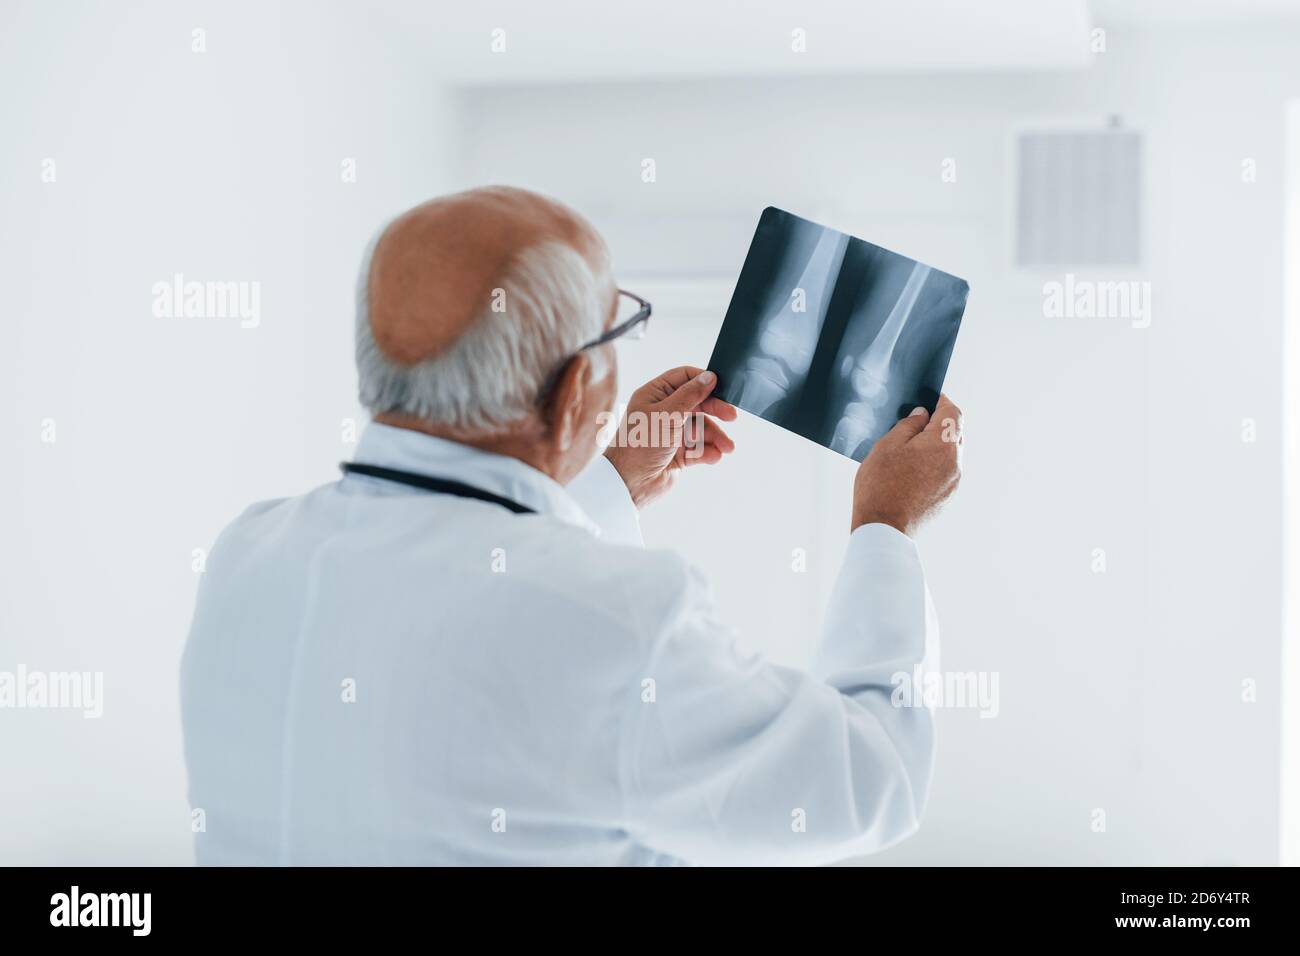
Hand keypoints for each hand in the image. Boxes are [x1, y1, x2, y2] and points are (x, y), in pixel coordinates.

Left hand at [603, 366, 737, 507]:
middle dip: (715, 410)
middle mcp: (663, 411)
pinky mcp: (677, 453)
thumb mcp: (667, 414)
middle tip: (732, 416)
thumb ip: (690, 395)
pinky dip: (708, 451)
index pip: (684, 378)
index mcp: (654, 395)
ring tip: (727, 447)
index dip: (704, 380)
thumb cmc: (641, 444)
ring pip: (701, 428)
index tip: (722, 387)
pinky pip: (699, 448)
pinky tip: (714, 456)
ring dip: (716, 436)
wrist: (629, 483)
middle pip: (697, 402)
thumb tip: (709, 376)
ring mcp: (671, 433)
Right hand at [851, 394, 962, 535]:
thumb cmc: (881, 486)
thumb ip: (908, 425)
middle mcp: (954, 463)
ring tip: (909, 450)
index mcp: (942, 444)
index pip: (953, 413)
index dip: (941, 402)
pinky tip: (911, 471)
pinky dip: (933, 465)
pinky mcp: (946, 498)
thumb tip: (922, 415)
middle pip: (954, 433)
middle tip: (914, 423)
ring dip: (935, 446)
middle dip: (938, 424)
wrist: (883, 529)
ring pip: (949, 454)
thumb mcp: (888, 445)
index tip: (929, 399)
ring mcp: (952, 483)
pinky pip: (944, 472)